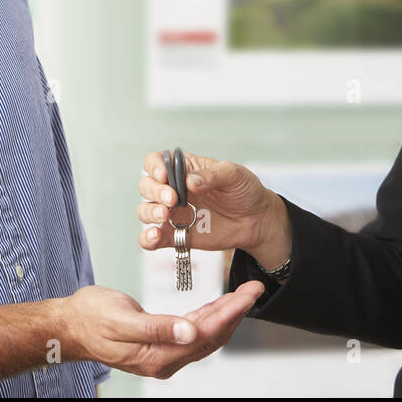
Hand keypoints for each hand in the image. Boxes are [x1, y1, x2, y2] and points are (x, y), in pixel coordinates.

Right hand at [60, 282, 265, 378]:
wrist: (70, 325)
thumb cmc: (90, 318)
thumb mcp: (121, 318)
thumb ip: (157, 327)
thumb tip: (191, 331)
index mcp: (157, 356)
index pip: (204, 335)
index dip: (229, 314)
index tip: (247, 295)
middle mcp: (165, 360)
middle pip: (211, 337)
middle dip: (236, 312)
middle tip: (254, 289)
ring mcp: (163, 354)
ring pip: (205, 335)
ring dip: (226, 314)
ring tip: (243, 294)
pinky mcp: (161, 344)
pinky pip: (193, 332)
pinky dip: (209, 316)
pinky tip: (218, 304)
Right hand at [137, 150, 290, 268]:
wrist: (257, 220)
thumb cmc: (245, 191)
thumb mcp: (234, 175)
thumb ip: (213, 175)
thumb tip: (189, 181)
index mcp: (184, 169)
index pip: (156, 162)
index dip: (154, 167)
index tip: (164, 176)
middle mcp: (173, 189)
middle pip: (147, 186)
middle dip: (155, 192)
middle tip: (173, 199)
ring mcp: (173, 213)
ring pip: (145, 211)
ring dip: (149, 213)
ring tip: (165, 215)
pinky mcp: (176, 235)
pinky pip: (153, 239)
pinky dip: (147, 239)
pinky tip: (154, 237)